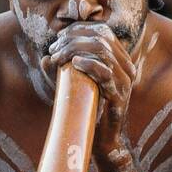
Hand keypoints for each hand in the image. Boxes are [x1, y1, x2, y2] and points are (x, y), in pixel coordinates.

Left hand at [41, 22, 136, 158]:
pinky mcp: (120, 95)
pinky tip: (74, 64)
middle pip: (101, 36)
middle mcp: (126, 67)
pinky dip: (89, 64)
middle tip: (54, 49)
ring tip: (58, 57)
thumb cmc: (87, 112)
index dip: (78, 29)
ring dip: (76, 49)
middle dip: (74, 38)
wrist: (101, 141)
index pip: (102, 31)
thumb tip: (45, 58)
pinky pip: (106, 72)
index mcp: (119, 60)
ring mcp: (125, 81)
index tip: (58, 39)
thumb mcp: (73, 86)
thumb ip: (61, 71)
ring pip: (102, 50)